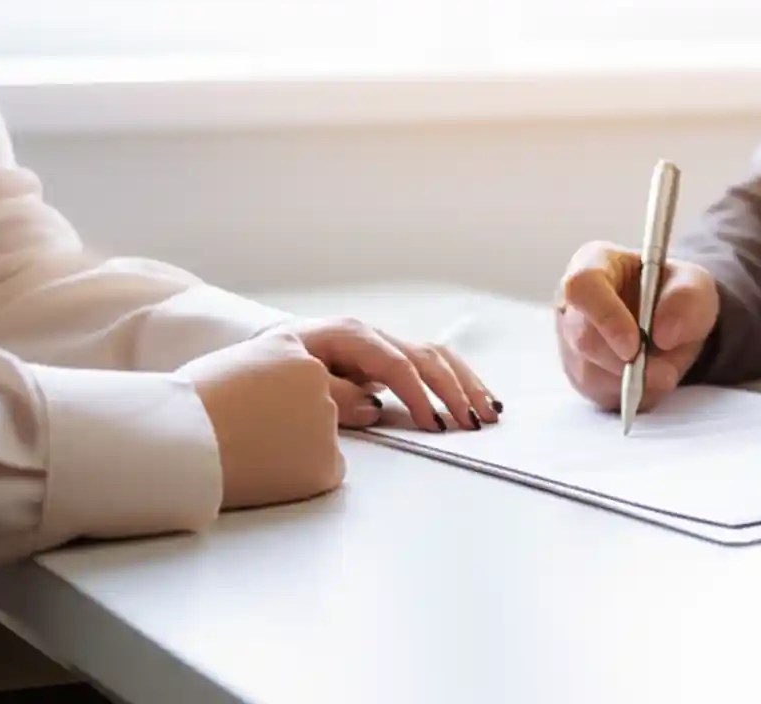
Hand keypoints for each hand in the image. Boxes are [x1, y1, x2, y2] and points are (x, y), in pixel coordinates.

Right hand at [179, 333, 344, 508]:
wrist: (180, 442)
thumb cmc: (186, 406)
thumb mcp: (227, 363)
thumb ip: (261, 372)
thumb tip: (270, 392)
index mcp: (289, 345)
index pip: (298, 376)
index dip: (271, 401)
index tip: (246, 412)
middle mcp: (317, 376)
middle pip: (313, 405)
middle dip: (289, 423)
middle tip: (247, 434)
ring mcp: (326, 419)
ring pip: (320, 439)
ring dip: (295, 449)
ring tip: (249, 452)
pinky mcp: (327, 463)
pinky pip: (324, 471)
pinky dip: (302, 478)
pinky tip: (266, 472)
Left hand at [268, 317, 501, 431]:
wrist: (270, 345)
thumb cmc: (280, 360)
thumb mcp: (296, 375)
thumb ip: (333, 393)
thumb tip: (374, 407)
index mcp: (352, 335)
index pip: (398, 365)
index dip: (418, 394)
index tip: (434, 424)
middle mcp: (376, 336)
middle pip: (428, 358)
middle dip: (455, 391)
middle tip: (473, 423)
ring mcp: (385, 345)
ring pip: (438, 358)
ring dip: (466, 385)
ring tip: (490, 413)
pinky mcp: (390, 359)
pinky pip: (432, 365)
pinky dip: (458, 381)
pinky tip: (477, 399)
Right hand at [555, 241, 718, 410]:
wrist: (671, 322)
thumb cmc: (674, 293)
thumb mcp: (695, 285)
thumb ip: (687, 299)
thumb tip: (663, 334)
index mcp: (594, 264)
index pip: (582, 286)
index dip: (606, 317)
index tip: (635, 345)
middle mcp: (571, 302)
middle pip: (582, 338)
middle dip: (625, 361)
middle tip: (664, 371)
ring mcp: (569, 340)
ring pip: (588, 372)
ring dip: (631, 381)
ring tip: (663, 371)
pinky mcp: (578, 373)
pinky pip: (597, 392)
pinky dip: (629, 394)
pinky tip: (648, 380)